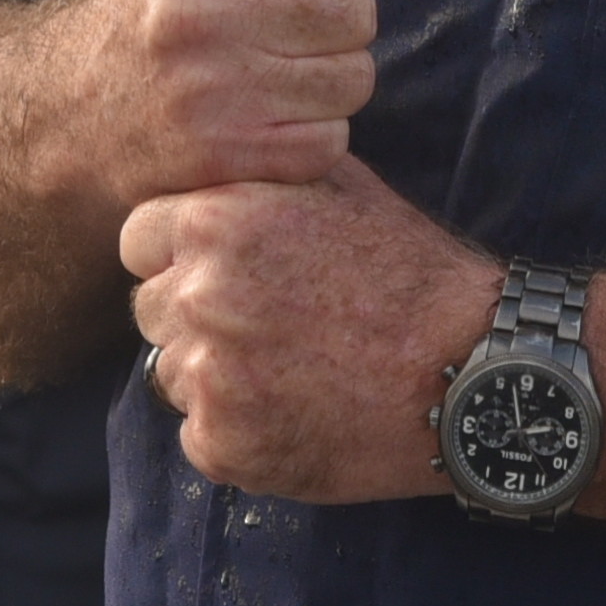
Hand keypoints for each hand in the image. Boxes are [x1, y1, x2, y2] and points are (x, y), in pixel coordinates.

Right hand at [74, 0, 428, 207]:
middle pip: (358, 10)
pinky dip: (311, 134)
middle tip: (276, 26)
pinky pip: (329, 141)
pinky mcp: (220, 161)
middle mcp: (191, 10)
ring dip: (329, 77)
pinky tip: (262, 119)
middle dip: (335, 16)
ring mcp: (205, 92)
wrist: (72, 110)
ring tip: (269, 70)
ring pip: (354, 79)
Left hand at [123, 155, 496, 502]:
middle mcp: (201, 295)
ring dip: (214, 372)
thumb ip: (264, 174)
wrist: (467, 369)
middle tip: (265, 323)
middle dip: (193, 313)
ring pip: (173, 372)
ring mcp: (209, 376)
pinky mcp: (224, 444)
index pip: (139, 237)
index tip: (216, 268)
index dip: (176, 250)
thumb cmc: (410, 273)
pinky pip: (200, 433)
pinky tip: (297, 410)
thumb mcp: (342, 186)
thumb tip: (224, 160)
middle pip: (151, 307)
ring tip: (290, 367)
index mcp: (219, 221)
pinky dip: (238, 428)